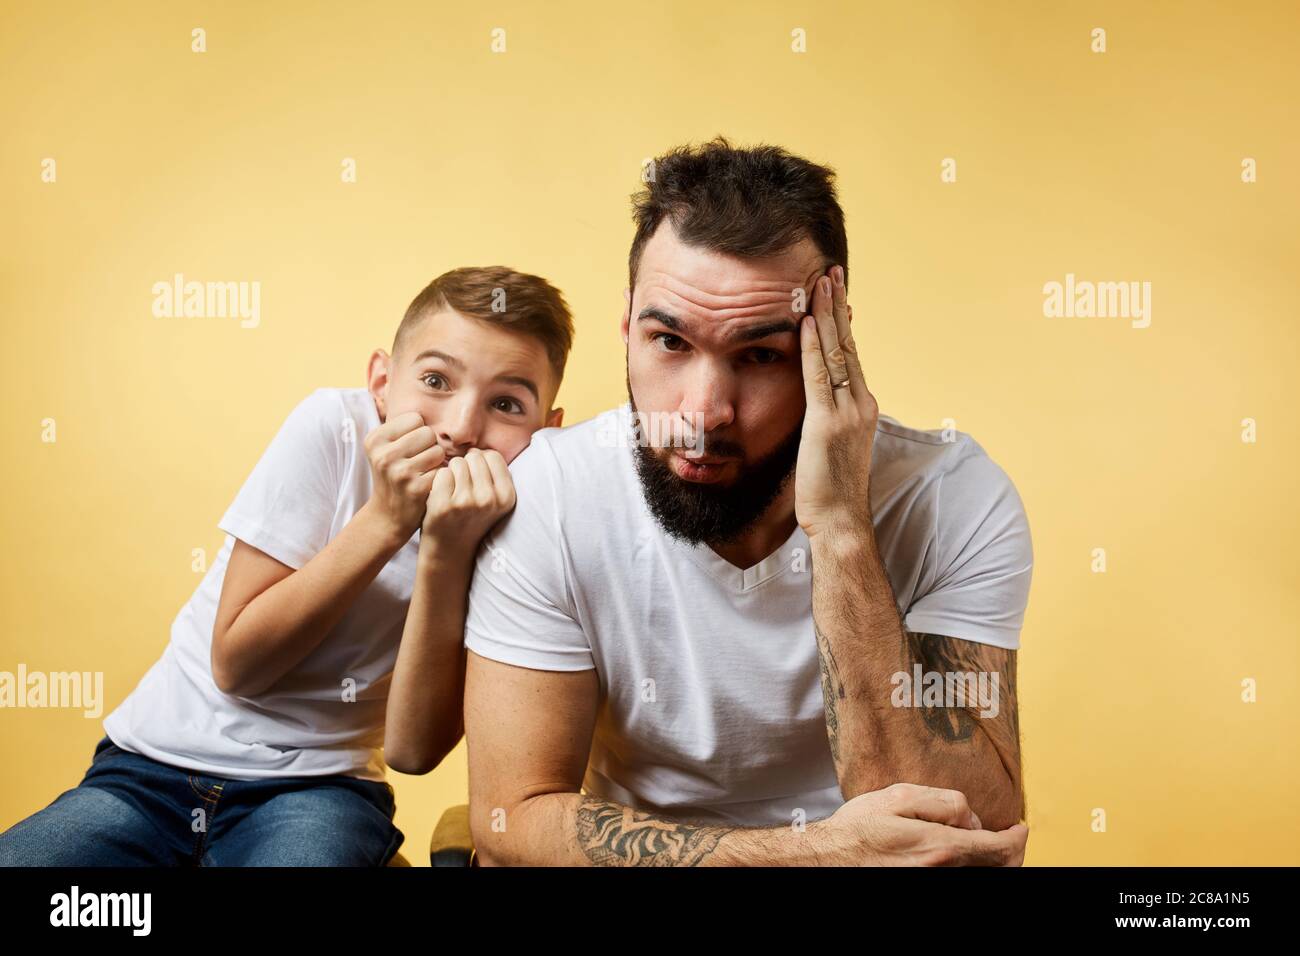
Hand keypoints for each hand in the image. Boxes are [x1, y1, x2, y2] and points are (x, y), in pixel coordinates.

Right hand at [363, 411, 445, 541]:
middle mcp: (383, 454)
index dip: (419, 432)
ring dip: (437, 462)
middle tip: (418, 462)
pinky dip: (441, 476)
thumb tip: (428, 392)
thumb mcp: (386, 447)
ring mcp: (399, 472)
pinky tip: (429, 484)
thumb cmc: (394, 473)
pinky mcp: (416, 488)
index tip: (409, 448)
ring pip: (438, 450)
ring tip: (423, 472)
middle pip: (428, 433)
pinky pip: (443, 469)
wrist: (389, 514)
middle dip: (429, 446)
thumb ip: (402, 425)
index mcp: (375, 439)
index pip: (416, 418)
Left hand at [421, 447, 516, 558]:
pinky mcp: (444, 504)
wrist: (450, 550)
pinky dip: (439, 481)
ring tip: (453, 493)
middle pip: (474, 457)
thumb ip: (493, 473)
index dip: (481, 461)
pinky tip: (441, 497)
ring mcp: (467, 502)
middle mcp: (490, 499)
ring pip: (457, 463)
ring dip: (452, 473)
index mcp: (507, 496)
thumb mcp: (494, 500)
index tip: (476, 478)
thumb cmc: (471, 519)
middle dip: (466, 466)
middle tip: (463, 488)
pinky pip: (442, 473)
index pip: (493, 456)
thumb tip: (477, 448)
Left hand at [794, 265, 877, 541]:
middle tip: (830, 271)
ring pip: (837, 353)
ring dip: (826, 315)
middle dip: (837, 305)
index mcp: (862, 407)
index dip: (842, 321)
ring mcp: (847, 412)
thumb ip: (824, 418)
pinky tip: (807, 322)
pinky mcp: (826, 423)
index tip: (835, 292)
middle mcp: (860, 403)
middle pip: (848, 343)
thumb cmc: (830, 490)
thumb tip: (812, 403)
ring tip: (820, 282)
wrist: (840, 521)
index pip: (851, 354)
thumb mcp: (829, 445)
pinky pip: (819, 376)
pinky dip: (813, 346)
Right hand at [824, 782, 1027, 865]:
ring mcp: (933, 881)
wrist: (829, 860)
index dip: (1017, 838)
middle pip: (994, 867)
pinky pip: (958, 876)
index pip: (997, 848)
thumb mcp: (897, 798)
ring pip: (976, 872)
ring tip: (982, 841)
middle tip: (1010, 837)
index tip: (1020, 828)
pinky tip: (960, 853)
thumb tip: (969, 815)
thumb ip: (940, 802)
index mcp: (939, 845)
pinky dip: (969, 865)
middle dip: (1009, 852)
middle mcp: (941, 870)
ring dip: (987, 859)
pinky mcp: (921, 884)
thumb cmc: (857, 829)